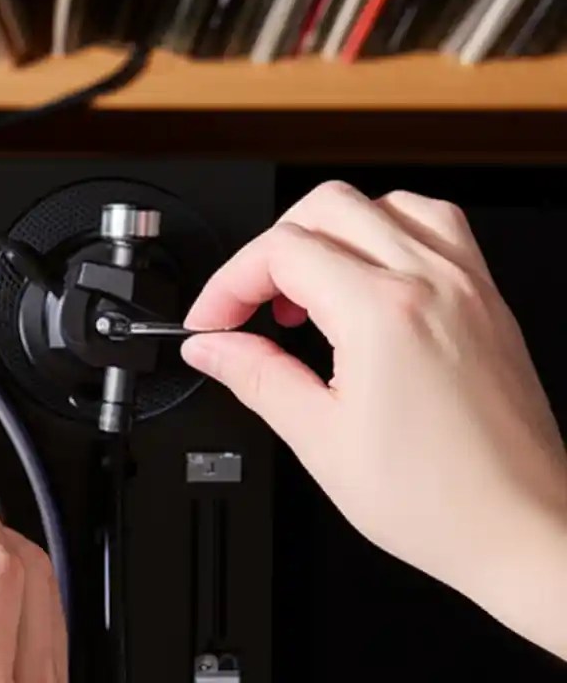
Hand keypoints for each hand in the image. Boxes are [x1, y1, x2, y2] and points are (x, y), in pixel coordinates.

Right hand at [181, 181, 566, 658]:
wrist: (522, 531)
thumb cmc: (440, 502)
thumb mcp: (320, 440)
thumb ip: (256, 377)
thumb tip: (212, 347)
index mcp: (383, 314)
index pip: (281, 252)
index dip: (229, 282)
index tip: (213, 321)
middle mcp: (432, 283)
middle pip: (325, 208)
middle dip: (269, 251)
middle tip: (249, 306)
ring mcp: (467, 285)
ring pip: (381, 204)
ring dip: (328, 234)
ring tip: (306, 291)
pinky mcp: (487, 300)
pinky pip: (434, 226)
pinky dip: (386, 236)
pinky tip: (366, 282)